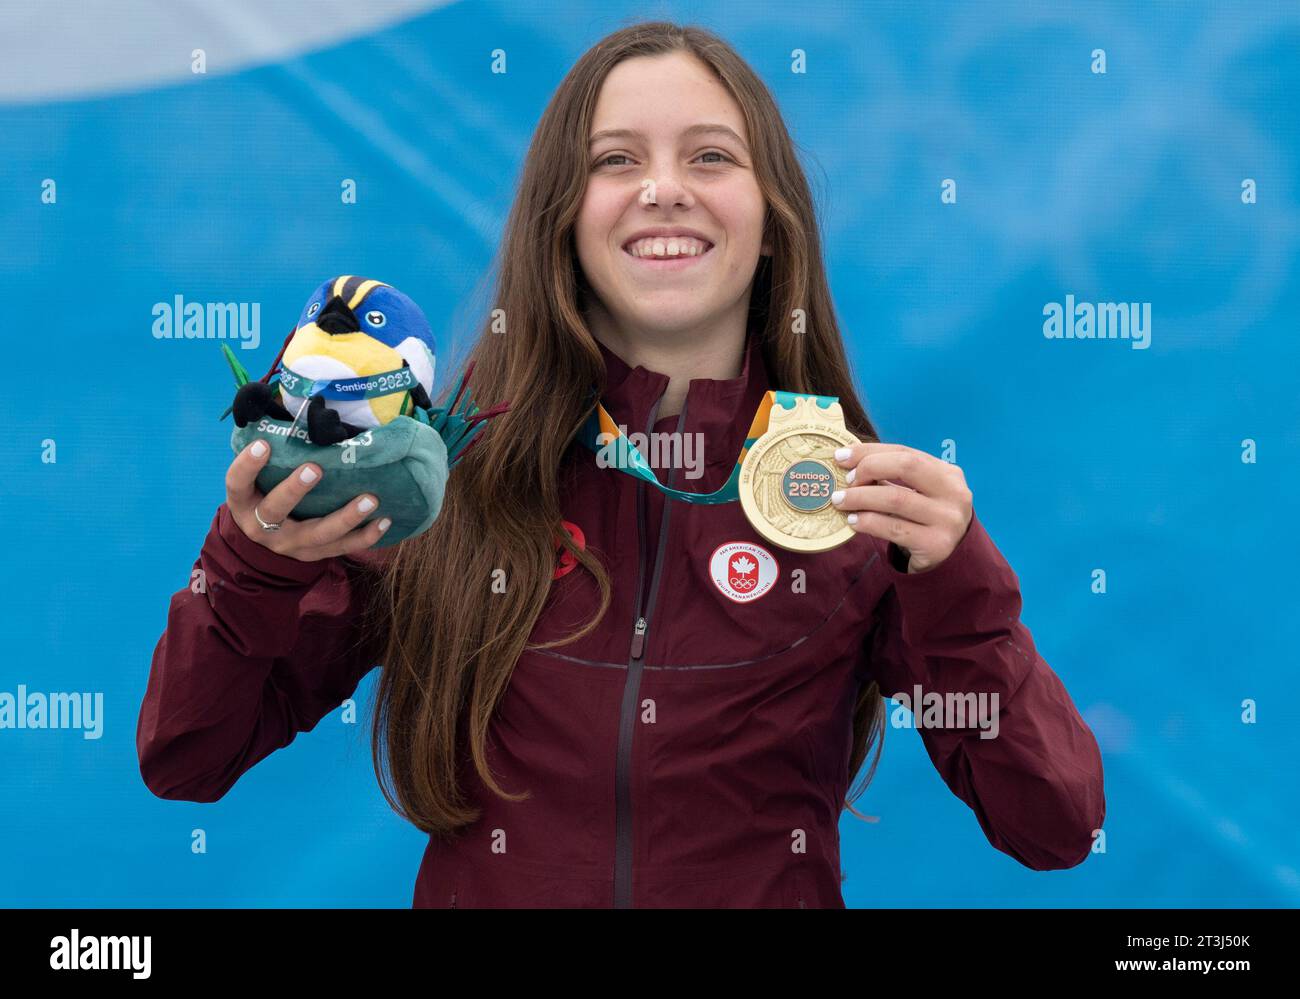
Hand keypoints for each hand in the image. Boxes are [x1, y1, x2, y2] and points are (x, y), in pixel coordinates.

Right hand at [225, 440, 390, 560]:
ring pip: (317, 534)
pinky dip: (364, 537)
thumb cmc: (263, 495)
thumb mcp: (255, 479)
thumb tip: (284, 399)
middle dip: (295, 490)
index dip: (247, 465)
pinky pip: (341, 548)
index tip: (263, 444)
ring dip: (345, 517)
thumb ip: (271, 450)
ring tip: (370, 499)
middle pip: (276, 511)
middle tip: (315, 468)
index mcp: (243, 502)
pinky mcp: (313, 555)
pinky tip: (384, 520)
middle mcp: (262, 527)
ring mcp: (289, 545)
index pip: (237, 483)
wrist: (261, 545)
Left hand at [830, 442, 972, 572]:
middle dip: (868, 468)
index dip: (870, 451)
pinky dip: (868, 522)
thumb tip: (847, 461)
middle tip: (846, 481)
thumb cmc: (925, 518)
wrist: (950, 558)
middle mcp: (954, 493)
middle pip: (905, 466)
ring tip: (840, 501)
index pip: (905, 452)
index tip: (842, 457)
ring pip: (895, 499)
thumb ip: (892, 476)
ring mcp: (948, 519)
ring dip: (860, 497)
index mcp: (948, 473)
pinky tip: (853, 521)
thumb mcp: (918, 493)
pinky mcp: (936, 544)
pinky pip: (894, 528)